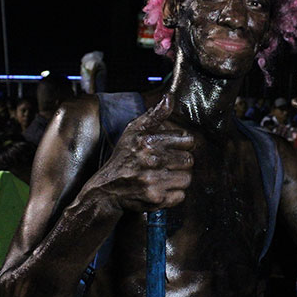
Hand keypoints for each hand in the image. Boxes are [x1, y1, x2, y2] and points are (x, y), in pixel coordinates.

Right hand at [93, 95, 194, 212]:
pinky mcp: (156, 199)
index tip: (173, 148)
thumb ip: (155, 114)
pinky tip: (161, 189)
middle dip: (180, 162)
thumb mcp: (134, 131)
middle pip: (189, 160)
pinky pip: (181, 196)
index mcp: (148, 141)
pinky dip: (174, 194)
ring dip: (179, 178)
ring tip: (164, 177)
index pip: (187, 140)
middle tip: (167, 164)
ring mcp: (154, 181)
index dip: (182, 144)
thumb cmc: (124, 157)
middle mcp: (151, 160)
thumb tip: (169, 97)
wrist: (107, 189)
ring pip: (187, 178)